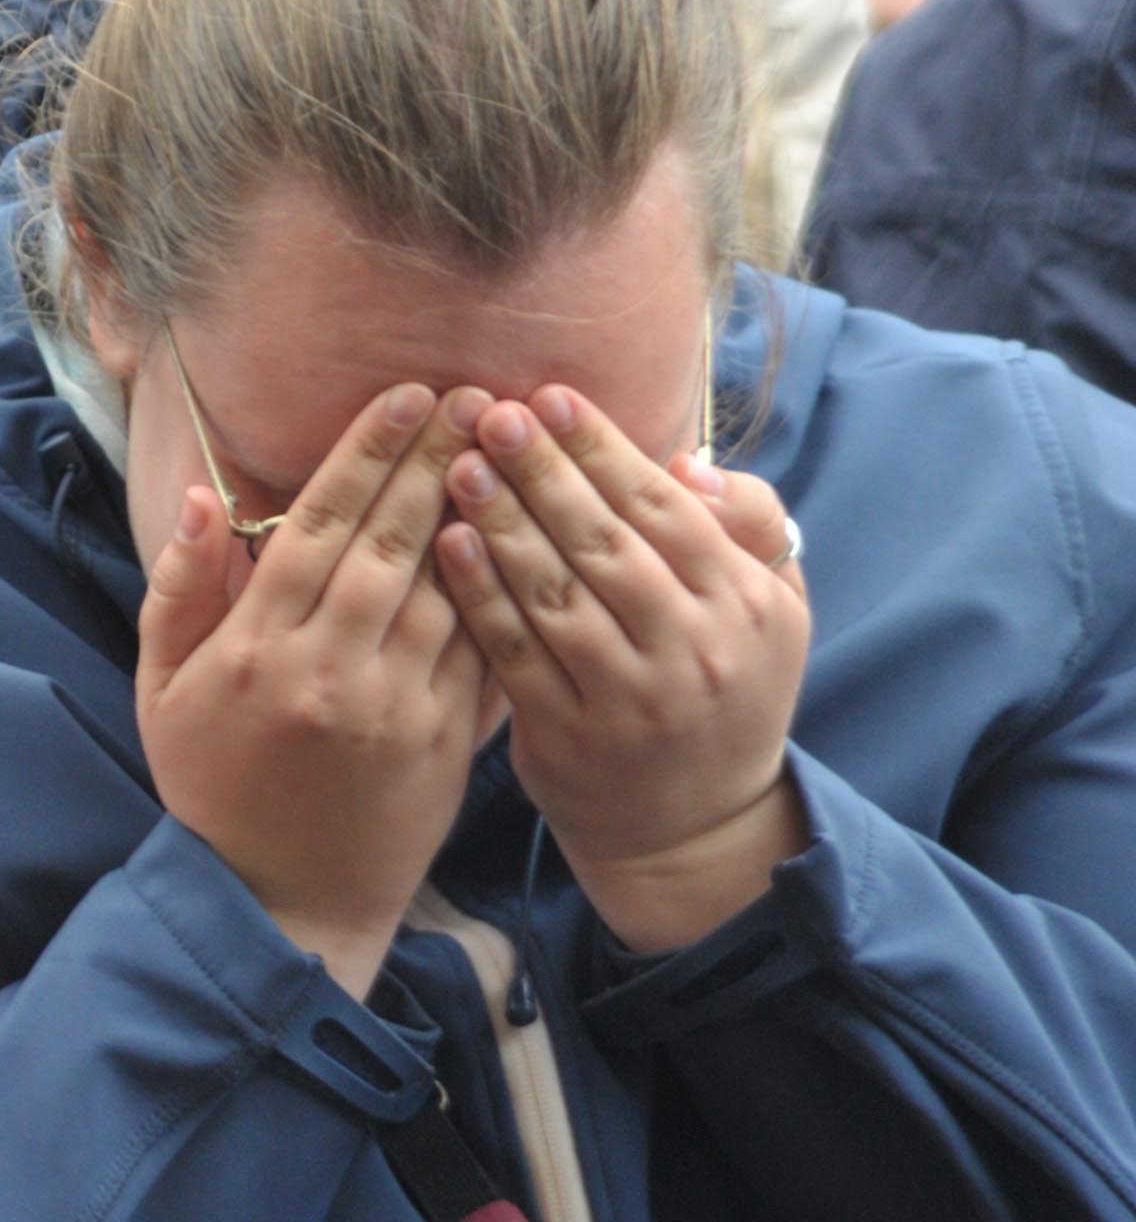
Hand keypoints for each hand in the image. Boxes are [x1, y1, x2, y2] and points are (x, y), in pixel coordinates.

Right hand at [138, 381, 504, 993]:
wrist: (276, 902)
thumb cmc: (212, 786)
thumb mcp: (163, 691)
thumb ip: (179, 592)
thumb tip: (202, 501)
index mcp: (255, 652)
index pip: (319, 529)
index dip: (367, 455)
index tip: (408, 396)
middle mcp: (328, 671)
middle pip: (393, 542)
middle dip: (437, 459)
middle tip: (479, 394)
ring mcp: (394, 708)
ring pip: (450, 589)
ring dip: (485, 511)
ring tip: (512, 448)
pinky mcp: (445, 743)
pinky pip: (484, 651)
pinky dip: (507, 591)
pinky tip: (529, 540)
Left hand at [434, 383, 808, 953]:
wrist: (695, 826)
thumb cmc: (727, 694)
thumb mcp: (773, 613)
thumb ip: (750, 529)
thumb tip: (689, 462)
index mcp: (743, 603)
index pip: (663, 508)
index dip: (602, 448)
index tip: (549, 396)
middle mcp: (692, 646)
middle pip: (605, 541)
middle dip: (544, 471)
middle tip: (490, 412)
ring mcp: (629, 696)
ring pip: (557, 592)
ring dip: (504, 523)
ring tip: (459, 465)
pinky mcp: (569, 735)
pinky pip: (517, 653)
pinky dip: (482, 595)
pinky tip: (448, 544)